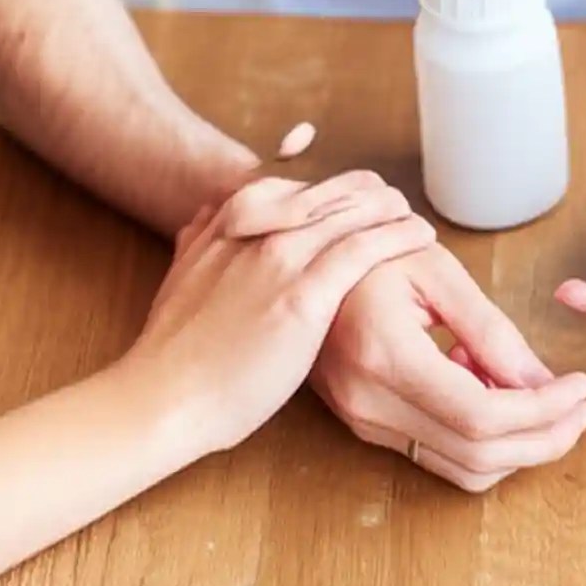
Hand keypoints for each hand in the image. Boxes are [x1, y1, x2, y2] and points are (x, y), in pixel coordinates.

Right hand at [126, 172, 435, 453]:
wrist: (165, 396)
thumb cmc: (174, 355)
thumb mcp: (181, 279)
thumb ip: (198, 246)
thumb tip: (202, 223)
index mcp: (226, 224)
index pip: (290, 189)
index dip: (328, 190)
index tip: (354, 193)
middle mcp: (256, 230)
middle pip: (326, 193)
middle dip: (364, 192)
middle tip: (393, 197)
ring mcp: (280, 257)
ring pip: (350, 213)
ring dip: (389, 208)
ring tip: (413, 214)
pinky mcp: (304, 293)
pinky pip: (362, 250)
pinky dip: (395, 236)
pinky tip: (420, 235)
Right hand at [312, 244, 585, 493]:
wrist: (301, 264)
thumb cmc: (369, 250)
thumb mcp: (436, 271)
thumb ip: (492, 331)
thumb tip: (544, 384)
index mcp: (384, 355)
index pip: (482, 416)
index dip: (544, 410)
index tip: (582, 387)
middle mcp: (368, 402)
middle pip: (478, 454)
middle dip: (546, 437)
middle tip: (582, 406)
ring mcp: (363, 422)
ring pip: (463, 468)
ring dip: (518, 443)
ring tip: (531, 387)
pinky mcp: (366, 427)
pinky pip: (439, 455)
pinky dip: (482, 437)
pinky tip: (485, 385)